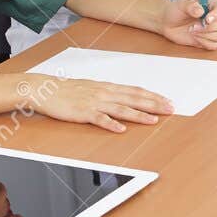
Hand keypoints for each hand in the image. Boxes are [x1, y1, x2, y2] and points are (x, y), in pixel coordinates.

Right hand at [25, 74, 175, 132]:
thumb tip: (125, 96)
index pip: (136, 91)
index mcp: (107, 87)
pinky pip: (99, 119)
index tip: (167, 100)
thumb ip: (109, 93)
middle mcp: (104, 92)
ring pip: (121, 109)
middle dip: (154, 104)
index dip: (153, 96)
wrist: (45, 89)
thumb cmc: (68, 90)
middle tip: (170, 109)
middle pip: (134, 99)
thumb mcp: (92, 88)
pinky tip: (121, 129)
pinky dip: (111, 124)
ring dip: (139, 115)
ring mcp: (94, 102)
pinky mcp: (83, 112)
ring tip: (153, 120)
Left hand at [160, 0, 216, 48]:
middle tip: (195, 26)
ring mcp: (211, 30)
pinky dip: (204, 43)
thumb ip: (191, 6)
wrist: (166, 22)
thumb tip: (200, 11)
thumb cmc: (175, 11)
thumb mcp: (182, 5)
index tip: (207, 19)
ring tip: (192, 31)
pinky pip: (213, 45)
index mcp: (211, 6)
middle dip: (210, 27)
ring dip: (206, 35)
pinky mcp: (206, 40)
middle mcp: (214, 18)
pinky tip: (195, 37)